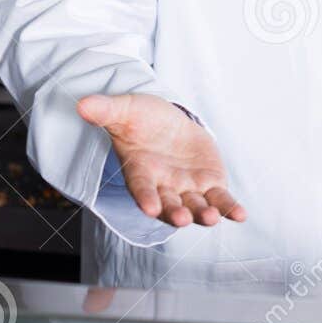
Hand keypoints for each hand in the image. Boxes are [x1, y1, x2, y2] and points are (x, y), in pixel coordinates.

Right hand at [77, 91, 246, 227]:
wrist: (166, 122)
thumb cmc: (140, 119)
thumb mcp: (124, 109)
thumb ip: (105, 110)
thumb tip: (82, 104)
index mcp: (140, 172)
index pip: (141, 188)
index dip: (145, 198)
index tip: (150, 208)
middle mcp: (164, 186)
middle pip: (170, 205)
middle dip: (176, 213)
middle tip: (183, 219)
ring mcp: (188, 188)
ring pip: (196, 206)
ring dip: (205, 214)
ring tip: (212, 218)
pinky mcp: (210, 184)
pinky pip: (220, 199)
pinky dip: (229, 208)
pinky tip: (239, 215)